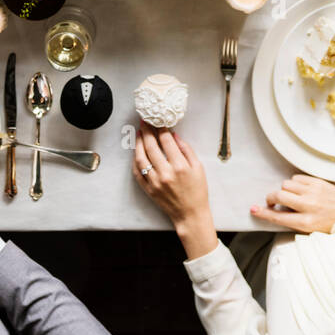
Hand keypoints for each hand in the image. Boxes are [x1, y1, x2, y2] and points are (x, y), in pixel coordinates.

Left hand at [133, 127, 216, 257]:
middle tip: (144, 121)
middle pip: (151, 147)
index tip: (157, 120)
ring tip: (138, 134)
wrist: (190, 214)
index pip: (166, 141)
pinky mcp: (148, 190)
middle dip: (146, 131)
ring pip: (141, 158)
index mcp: (180, 166)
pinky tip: (137, 152)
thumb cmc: (197, 191)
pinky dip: (135, 161)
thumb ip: (186, 149)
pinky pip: (137, 173)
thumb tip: (173, 135)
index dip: (160, 128)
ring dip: (138, 144)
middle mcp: (165, 173)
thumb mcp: (198, 167)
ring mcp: (155, 182)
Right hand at [249, 175, 334, 233]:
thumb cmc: (333, 224)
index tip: (253, 210)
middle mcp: (308, 206)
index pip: (278, 217)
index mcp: (307, 222)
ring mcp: (313, 192)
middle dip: (271, 198)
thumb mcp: (313, 230)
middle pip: (278, 196)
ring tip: (291, 196)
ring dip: (284, 190)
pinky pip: (296, 178)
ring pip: (286, 185)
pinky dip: (294, 183)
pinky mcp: (317, 182)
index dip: (263, 213)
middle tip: (272, 202)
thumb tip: (276, 211)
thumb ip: (295, 221)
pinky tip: (299, 189)